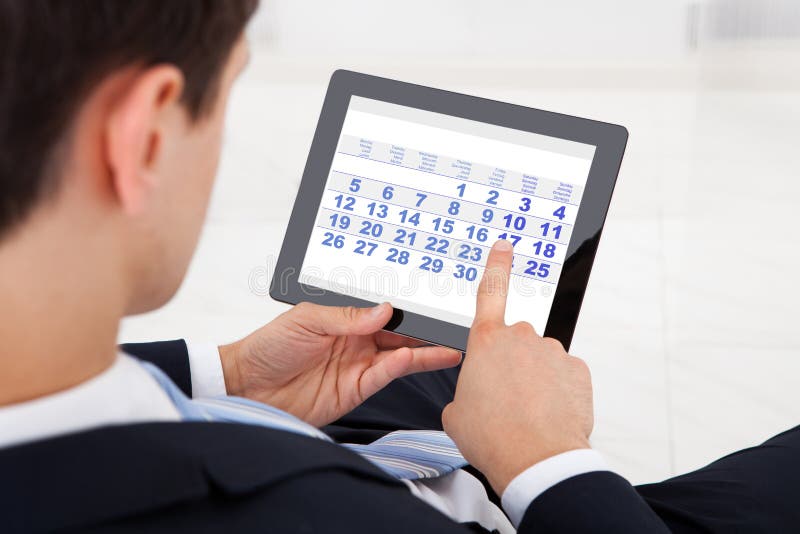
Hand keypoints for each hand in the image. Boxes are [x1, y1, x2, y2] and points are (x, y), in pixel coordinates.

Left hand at [219, 302, 461, 426]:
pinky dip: (403, 366)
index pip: (383, 310)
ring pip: (401, 355)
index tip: (431, 300)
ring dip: (425, 350)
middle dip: (425, 328)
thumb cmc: (269, 347)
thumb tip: (385, 309)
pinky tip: (418, 357)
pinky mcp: (357, 389)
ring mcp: (359, 365)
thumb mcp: (307, 320)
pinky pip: (385, 374)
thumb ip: (348, 316)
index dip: (406, 306)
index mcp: (345, 319)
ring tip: (451, 345)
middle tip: (451, 322)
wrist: (247, 387)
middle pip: (399, 332)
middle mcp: (357, 341)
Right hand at [442, 240, 593, 495]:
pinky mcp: (577, 369)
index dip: (497, 265)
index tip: (505, 246)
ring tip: (527, 412)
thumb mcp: (456, 413)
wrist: (535, 458)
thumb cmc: (492, 436)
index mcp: (486, 342)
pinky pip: (563, 375)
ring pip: (540, 360)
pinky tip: (548, 413)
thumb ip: (464, 393)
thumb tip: (474, 397)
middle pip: (515, 342)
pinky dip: (557, 391)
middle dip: (511, 363)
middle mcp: (521, 338)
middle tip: (505, 399)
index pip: (490, 290)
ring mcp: (552, 351)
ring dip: (535, 380)